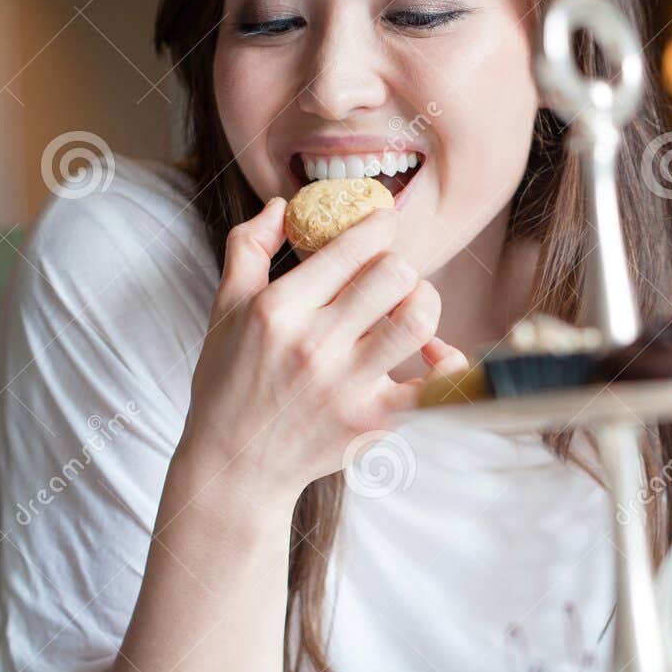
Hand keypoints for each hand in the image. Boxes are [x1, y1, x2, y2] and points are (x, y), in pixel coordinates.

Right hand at [181, 198, 466, 497]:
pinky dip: (448, 367)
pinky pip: (432, 387)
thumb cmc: (229, 383)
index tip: (383, 225)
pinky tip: (439, 357)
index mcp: (278, 309)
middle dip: (398, 267)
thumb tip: (283, 206)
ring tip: (407, 310)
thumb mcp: (224, 309)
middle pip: (394, 275)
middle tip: (389, 279)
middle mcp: (313, 344)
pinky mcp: (372, 421)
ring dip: (424, 304)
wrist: (234, 466)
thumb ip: (248, 247)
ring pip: (417, 319)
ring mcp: (346, 385)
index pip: (351, 246)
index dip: (378, 225)